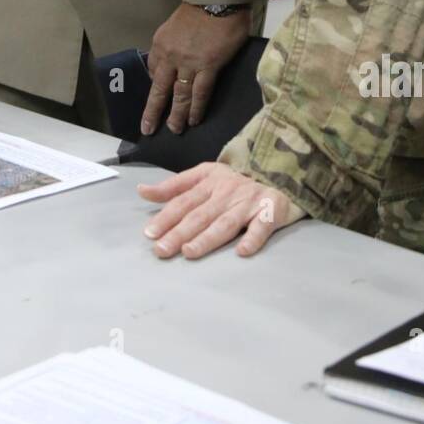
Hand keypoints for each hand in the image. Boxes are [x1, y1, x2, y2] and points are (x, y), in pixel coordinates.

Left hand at [139, 162, 305, 258]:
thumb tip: (142, 191)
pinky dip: (253, 238)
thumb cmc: (236, 181)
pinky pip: (262, 226)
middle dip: (179, 232)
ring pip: (226, 222)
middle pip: (200, 214)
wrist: (281, 171)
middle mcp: (227, 191)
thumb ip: (174, 186)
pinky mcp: (272, 211)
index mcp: (209, 181)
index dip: (166, 216)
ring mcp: (249, 201)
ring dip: (207, 238)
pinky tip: (242, 251)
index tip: (149, 233)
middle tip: (162, 250)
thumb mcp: (204, 175)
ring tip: (189, 252)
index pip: (183, 201)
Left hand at [142, 2, 250, 134]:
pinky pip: (200, 92)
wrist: (218, 0)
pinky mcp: (208, 66)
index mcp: (160, 44)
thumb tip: (177, 62)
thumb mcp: (175, 26)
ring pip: (180, 95)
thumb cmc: (200, 10)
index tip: (158, 99)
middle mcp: (170, 56)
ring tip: (175, 129)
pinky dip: (196, 108)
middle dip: (154, 111)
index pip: (154, 71)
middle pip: (160, 89)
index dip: (156, 86)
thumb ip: (173, 45)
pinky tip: (193, 120)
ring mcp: (189, 63)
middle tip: (149, 128)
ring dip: (177, 115)